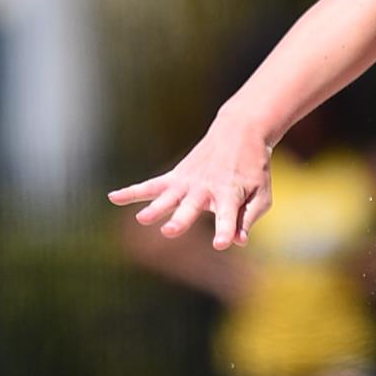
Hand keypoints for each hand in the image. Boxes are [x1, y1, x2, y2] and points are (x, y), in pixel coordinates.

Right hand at [107, 114, 274, 249]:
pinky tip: (113, 197)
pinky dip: (132, 191)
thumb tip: (238, 242)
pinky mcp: (176, 176)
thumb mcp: (261, 194)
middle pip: (191, 207)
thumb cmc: (254, 169)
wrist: (240, 132)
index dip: (225, 230)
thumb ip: (248, 218)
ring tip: (142, 219)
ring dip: (155, 207)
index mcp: (231, 193)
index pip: (229, 216)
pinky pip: (151, 186)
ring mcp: (189, 181)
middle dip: (180, 219)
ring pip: (168, 196)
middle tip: (169, 231)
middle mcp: (207, 188)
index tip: (222, 243)